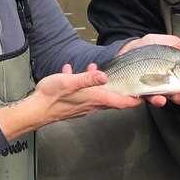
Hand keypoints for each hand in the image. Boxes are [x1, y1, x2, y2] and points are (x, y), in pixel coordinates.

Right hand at [0, 63, 141, 141]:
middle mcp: (91, 105)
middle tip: (127, 83)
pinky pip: (83, 94)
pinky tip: (71, 73)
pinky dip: (83, 84)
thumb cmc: (52, 96)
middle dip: (120, 93)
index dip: (133, 99)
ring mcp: (82, 106)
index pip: (120, 102)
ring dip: (100, 85)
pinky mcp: (73, 105)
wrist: (36, 109)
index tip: (143, 96)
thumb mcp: (70, 82)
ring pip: (97, 96)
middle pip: (112, 101)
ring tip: (94, 70)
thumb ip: (87, 78)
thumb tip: (105, 75)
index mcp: (94, 98)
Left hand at [116, 34, 179, 106]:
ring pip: (173, 99)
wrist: (126, 50)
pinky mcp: (146, 93)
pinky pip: (153, 99)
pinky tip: (162, 97)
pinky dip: (159, 100)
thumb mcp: (172, 43)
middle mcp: (171, 84)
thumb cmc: (148, 47)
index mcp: (179, 74)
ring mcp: (159, 90)